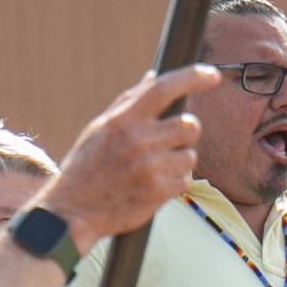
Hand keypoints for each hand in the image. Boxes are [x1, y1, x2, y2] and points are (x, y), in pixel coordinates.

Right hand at [37, 65, 219, 242]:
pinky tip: (152, 187)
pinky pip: (185, 181)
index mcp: (123, 120)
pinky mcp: (157, 192)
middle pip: (189, 125)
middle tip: (168, 143)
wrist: (73, 211)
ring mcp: (149, 167)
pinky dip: (174, 184)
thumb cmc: (86, 167)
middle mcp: (138, 140)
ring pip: (190, 155)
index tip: (212, 75)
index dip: (192, 77)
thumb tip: (153, 77)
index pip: (163, 89)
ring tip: (154, 170)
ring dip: (179, 162)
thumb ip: (128, 101)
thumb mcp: (99, 128)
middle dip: (185, 134)